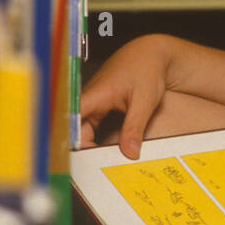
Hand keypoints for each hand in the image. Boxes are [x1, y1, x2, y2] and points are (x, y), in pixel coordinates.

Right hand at [79, 35, 173, 159]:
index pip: (71, 122)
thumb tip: (129, 153)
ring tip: (99, 165)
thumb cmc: (147, 69)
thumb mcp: (145, 100)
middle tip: (95, 171)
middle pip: (74, 130)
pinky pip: (90, 126)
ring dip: (89, 145)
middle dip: (82, 150)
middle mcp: (88, 99)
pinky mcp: (99, 106)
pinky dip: (96, 138)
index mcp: (94, 95)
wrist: (153, 53)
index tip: (82, 163)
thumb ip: (135, 127)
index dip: (72, 143)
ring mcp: (92, 102)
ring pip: (82, 129)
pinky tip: (105, 151)